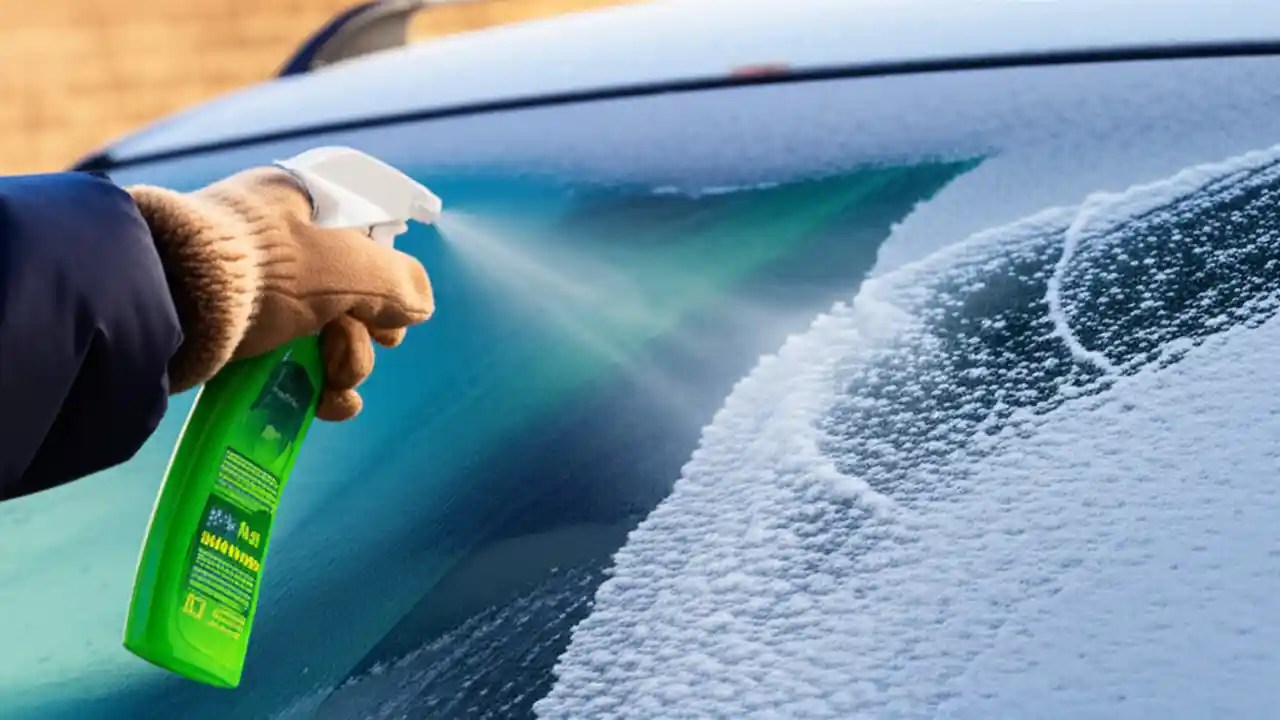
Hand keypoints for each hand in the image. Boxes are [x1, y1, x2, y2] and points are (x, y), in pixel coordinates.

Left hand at [128, 167, 432, 419]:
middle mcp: (278, 242)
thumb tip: (420, 305)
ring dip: (347, 368)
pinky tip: (323, 406)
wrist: (162, 302)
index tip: (394, 312)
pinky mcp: (232, 337)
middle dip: (366, 335)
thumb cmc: (262, 269)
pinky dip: (314, 387)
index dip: (388, 277)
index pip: (366, 234)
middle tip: (357, 349)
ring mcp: (253, 292)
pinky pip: (289, 362)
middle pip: (350, 295)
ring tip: (334, 384)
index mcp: (302, 203)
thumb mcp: (349, 268)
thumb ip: (399, 283)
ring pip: (324, 335)